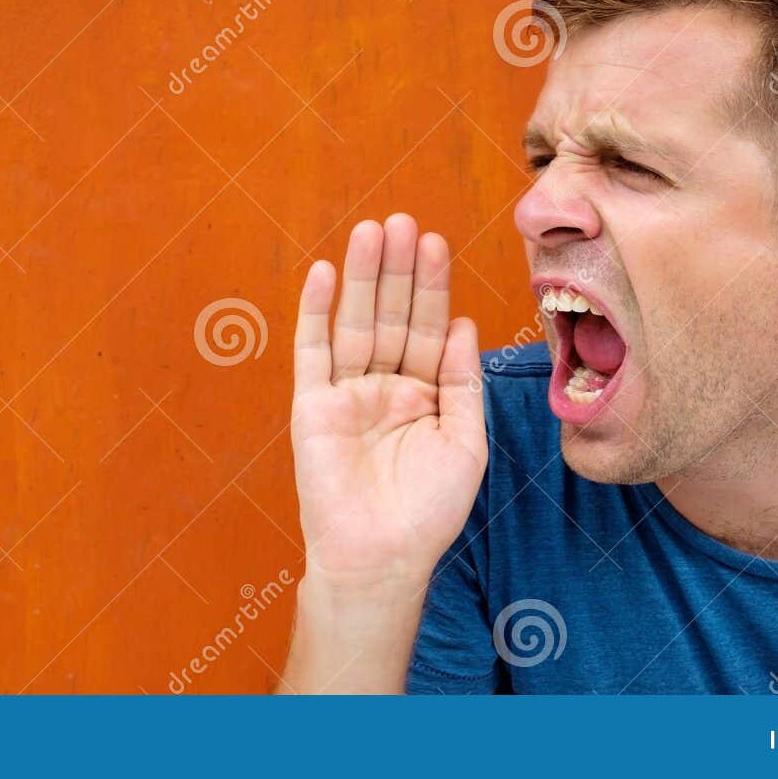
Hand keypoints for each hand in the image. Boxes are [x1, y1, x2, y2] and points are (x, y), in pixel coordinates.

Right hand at [290, 214, 487, 585]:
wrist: (380, 558)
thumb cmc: (428, 511)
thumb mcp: (465, 442)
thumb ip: (462, 381)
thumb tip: (464, 323)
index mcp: (424, 392)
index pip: (430, 326)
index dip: (432, 285)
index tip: (434, 242)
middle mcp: (385, 385)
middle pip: (392, 314)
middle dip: (397, 269)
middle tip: (402, 220)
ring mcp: (347, 393)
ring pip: (356, 322)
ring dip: (362, 277)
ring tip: (370, 230)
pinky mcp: (312, 406)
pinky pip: (313, 351)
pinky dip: (314, 312)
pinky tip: (322, 274)